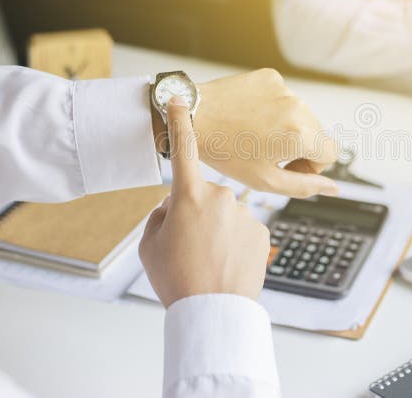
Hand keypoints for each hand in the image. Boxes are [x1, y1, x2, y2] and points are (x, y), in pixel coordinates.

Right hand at [139, 96, 270, 307]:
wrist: (213, 311)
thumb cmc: (176, 278)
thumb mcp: (149, 245)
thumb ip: (162, 215)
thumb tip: (175, 205)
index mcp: (188, 196)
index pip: (183, 150)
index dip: (179, 123)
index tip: (179, 99)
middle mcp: (220, 197)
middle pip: (204, 197)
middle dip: (196, 215)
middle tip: (188, 247)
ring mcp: (244, 213)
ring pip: (225, 216)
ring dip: (217, 232)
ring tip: (208, 262)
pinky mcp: (261, 231)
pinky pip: (242, 231)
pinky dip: (234, 244)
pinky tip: (226, 264)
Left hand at [194, 68, 338, 197]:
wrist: (192, 117)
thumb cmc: (225, 152)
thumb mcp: (266, 180)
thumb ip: (305, 186)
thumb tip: (334, 188)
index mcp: (300, 134)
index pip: (331, 153)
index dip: (312, 166)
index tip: (287, 167)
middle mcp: (298, 106)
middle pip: (317, 133)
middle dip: (300, 146)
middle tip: (268, 154)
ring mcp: (284, 88)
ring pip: (300, 114)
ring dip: (286, 126)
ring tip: (254, 134)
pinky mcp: (270, 77)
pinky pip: (284, 97)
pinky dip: (273, 108)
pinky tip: (250, 117)